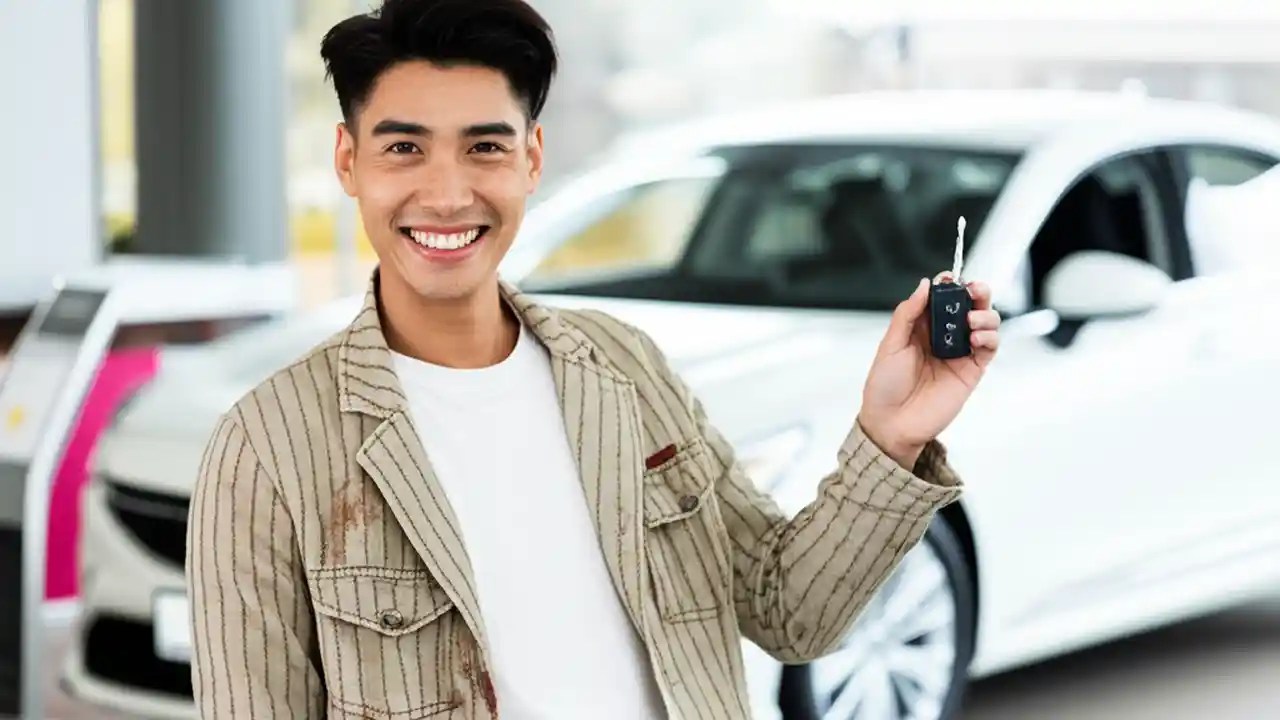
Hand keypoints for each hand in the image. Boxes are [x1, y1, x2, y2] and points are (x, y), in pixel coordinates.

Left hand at [857, 273, 999, 467]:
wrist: (892, 423)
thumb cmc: (885, 386)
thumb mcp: (890, 344)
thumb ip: (908, 313)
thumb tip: (924, 285)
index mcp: (921, 327)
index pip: (942, 298)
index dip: (949, 284)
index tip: (950, 277)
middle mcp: (943, 337)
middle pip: (969, 306)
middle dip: (977, 293)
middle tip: (974, 289)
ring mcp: (959, 353)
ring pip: (985, 323)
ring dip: (986, 314)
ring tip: (972, 320)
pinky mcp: (971, 371)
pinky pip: (989, 348)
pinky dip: (989, 337)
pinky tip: (976, 337)